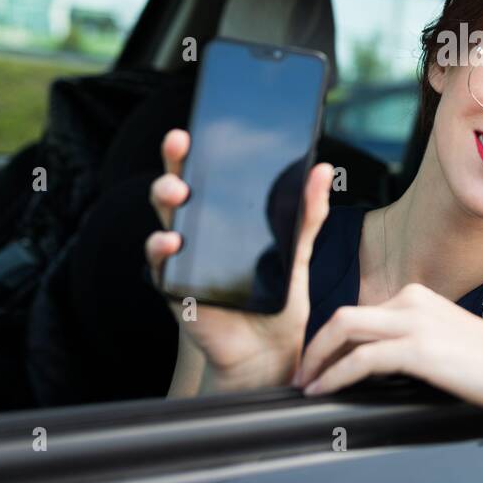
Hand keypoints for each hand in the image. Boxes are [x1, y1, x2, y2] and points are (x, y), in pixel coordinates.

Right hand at [145, 128, 334, 393]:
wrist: (272, 352)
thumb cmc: (279, 300)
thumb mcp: (298, 252)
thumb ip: (307, 213)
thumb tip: (322, 169)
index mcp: (222, 222)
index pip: (203, 179)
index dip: (192, 153)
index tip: (191, 130)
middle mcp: (197, 237)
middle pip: (174, 194)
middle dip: (172, 166)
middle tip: (180, 146)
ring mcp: (183, 264)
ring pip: (161, 225)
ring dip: (165, 204)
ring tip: (179, 194)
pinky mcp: (177, 292)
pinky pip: (160, 269)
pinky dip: (162, 253)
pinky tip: (172, 243)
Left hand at [292, 283, 482, 414]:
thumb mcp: (442, 340)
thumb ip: (410, 342)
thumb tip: (375, 365)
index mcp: (415, 297)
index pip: (359, 314)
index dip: (330, 339)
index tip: (318, 363)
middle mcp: (411, 301)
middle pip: (343, 316)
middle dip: (314, 346)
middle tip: (302, 374)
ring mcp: (414, 322)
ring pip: (344, 329)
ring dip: (317, 360)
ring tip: (307, 384)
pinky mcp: (419, 348)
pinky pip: (362, 359)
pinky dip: (335, 376)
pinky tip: (326, 390)